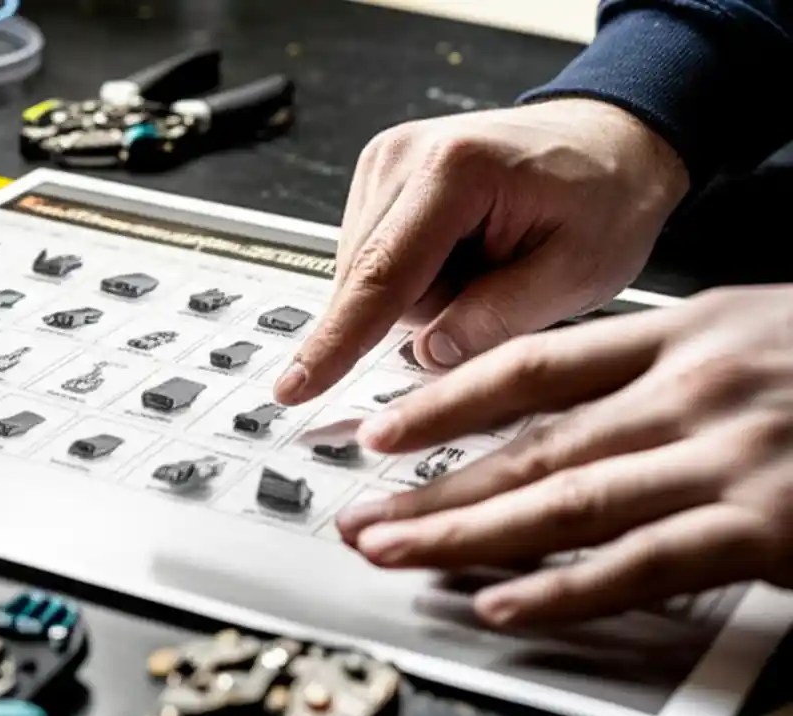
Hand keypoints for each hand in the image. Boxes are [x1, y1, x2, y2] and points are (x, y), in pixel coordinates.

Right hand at [274, 98, 688, 405]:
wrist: (610, 137)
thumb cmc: (605, 193)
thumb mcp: (578, 272)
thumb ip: (498, 319)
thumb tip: (427, 356)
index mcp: (454, 171)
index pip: (381, 277)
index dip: (337, 342)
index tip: (294, 387)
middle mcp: (402, 158)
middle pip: (368, 283)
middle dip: (424, 312)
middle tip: (500, 284)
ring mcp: (383, 164)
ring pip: (367, 278)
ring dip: (421, 295)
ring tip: (487, 263)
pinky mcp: (378, 179)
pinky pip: (375, 263)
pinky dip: (417, 277)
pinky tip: (463, 255)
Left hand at [335, 285, 792, 626]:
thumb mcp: (754, 332)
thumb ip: (664, 366)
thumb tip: (566, 410)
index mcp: (686, 332)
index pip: (533, 367)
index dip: (444, 400)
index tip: (380, 429)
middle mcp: (695, 387)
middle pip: (530, 441)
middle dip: (433, 485)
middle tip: (361, 514)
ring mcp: (731, 456)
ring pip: (564, 501)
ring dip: (468, 536)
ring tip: (398, 556)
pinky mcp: (770, 527)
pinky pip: (643, 566)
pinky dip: (565, 589)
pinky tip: (504, 604)